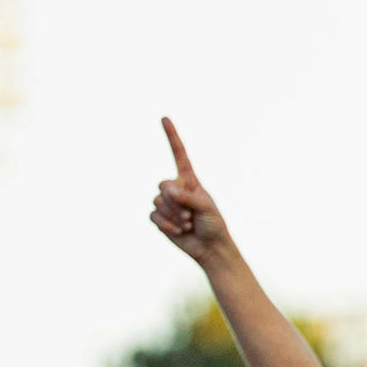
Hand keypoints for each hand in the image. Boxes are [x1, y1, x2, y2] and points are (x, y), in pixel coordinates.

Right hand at [149, 118, 233, 263]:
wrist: (209, 248)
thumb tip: (168, 191)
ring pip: (158, 202)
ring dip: (173, 216)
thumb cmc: (213, 225)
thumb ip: (188, 197)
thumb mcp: (206, 207)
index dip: (172, 137)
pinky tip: (177, 231)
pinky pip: (153, 216)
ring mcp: (166, 202)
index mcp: (190, 180)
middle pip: (163, 185)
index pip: (179, 155)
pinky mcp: (159, 217)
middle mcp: (177, 188)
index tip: (164, 118)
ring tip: (188, 224)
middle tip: (191, 217)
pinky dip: (166, 225)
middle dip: (176, 203)